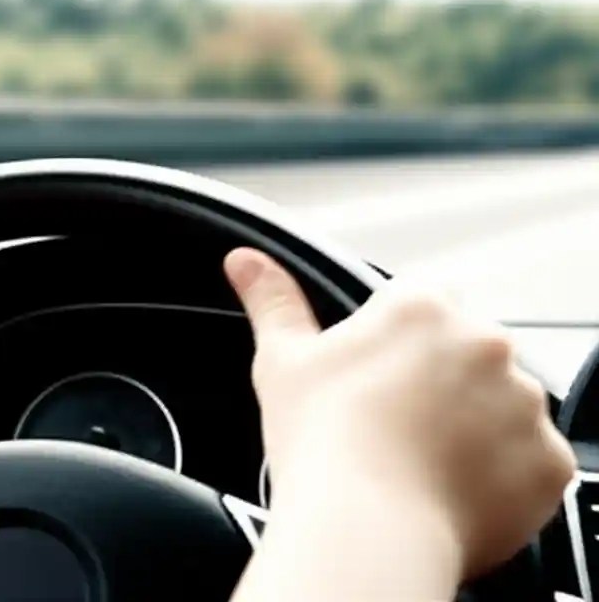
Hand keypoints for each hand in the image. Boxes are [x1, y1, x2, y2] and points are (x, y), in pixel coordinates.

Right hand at [224, 247, 574, 577]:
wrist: (365, 530)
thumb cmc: (321, 443)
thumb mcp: (283, 362)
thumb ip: (273, 301)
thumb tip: (244, 261)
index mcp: (421, 308)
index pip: (423, 304)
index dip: (396, 342)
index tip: (376, 378)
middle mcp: (485, 344)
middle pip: (468, 351)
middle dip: (440, 380)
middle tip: (393, 423)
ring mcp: (524, 403)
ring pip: (502, 405)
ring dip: (475, 424)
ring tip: (421, 462)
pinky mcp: (547, 460)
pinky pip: (529, 461)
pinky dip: (501, 475)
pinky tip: (450, 489)